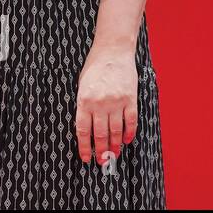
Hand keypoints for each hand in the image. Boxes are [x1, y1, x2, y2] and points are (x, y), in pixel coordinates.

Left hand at [75, 48, 138, 167]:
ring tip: (113, 155)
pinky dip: (128, 133)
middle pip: (100, 134)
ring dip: (114, 145)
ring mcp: (116, 102)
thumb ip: (83, 104)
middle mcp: (99, 103)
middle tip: (102, 161)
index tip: (86, 157)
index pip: (82, 129)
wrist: (113, 51)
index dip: (84, 146)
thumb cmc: (94, 67)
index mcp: (84, 100)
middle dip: (100, 150)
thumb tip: (86, 126)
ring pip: (115, 131)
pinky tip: (125, 141)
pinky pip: (130, 121)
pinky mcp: (130, 99)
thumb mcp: (82, 85)